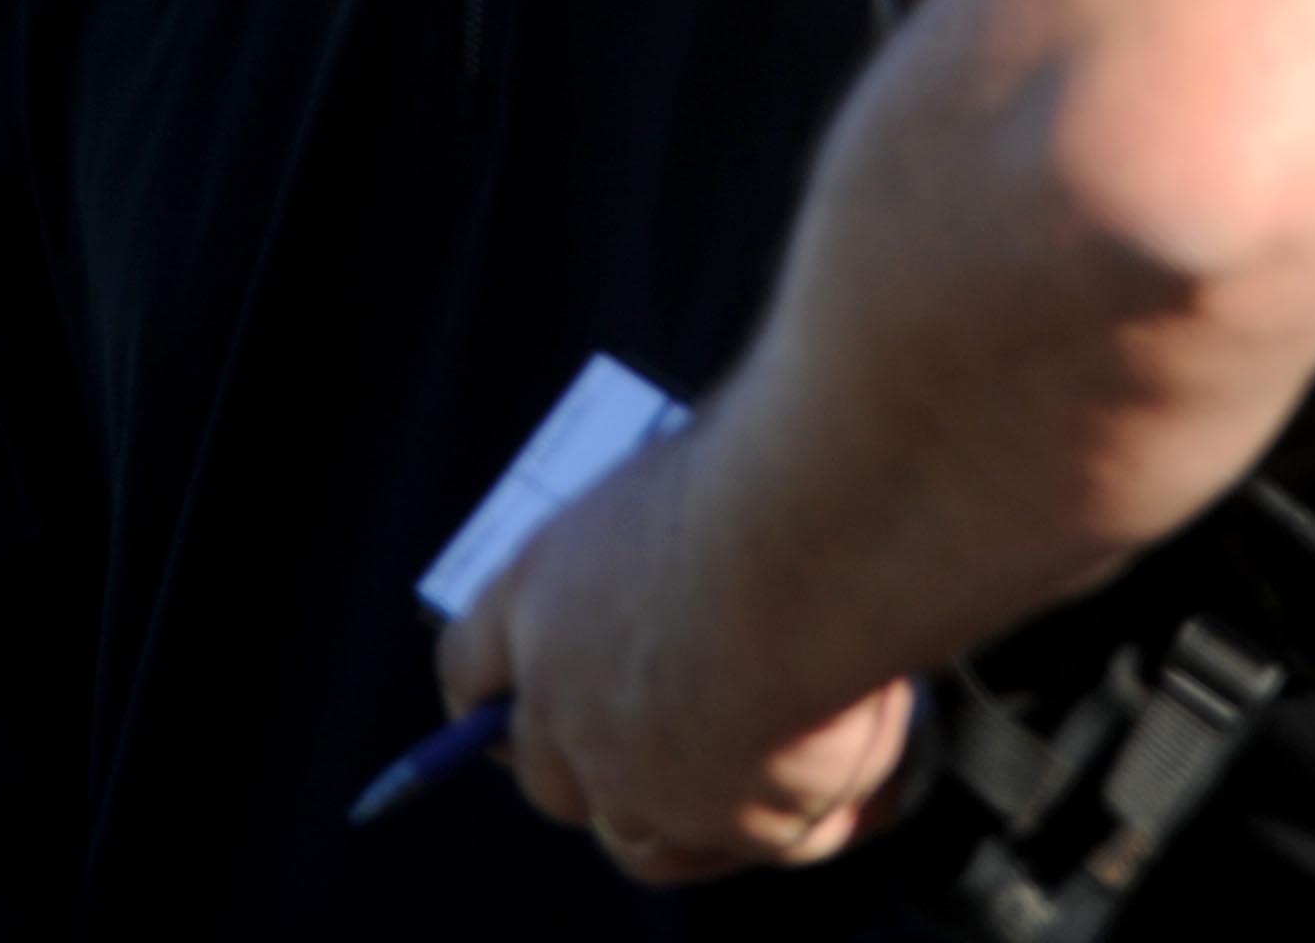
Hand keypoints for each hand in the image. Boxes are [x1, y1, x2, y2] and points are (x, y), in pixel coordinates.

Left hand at [435, 430, 915, 883]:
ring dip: (689, 806)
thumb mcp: (682, 480)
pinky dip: (796, 816)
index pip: (473, 666)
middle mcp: (569, 707)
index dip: (491, 693)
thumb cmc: (761, 470)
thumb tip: (708, 549)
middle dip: (592, 765)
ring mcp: (646, 783)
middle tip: (659, 731)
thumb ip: (667, 543)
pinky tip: (841, 782)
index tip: (504, 701)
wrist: (816, 543)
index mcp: (538, 599)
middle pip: (550, 775)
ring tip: (765, 756)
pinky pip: (755, 843)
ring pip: (640, 835)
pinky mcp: (734, 826)